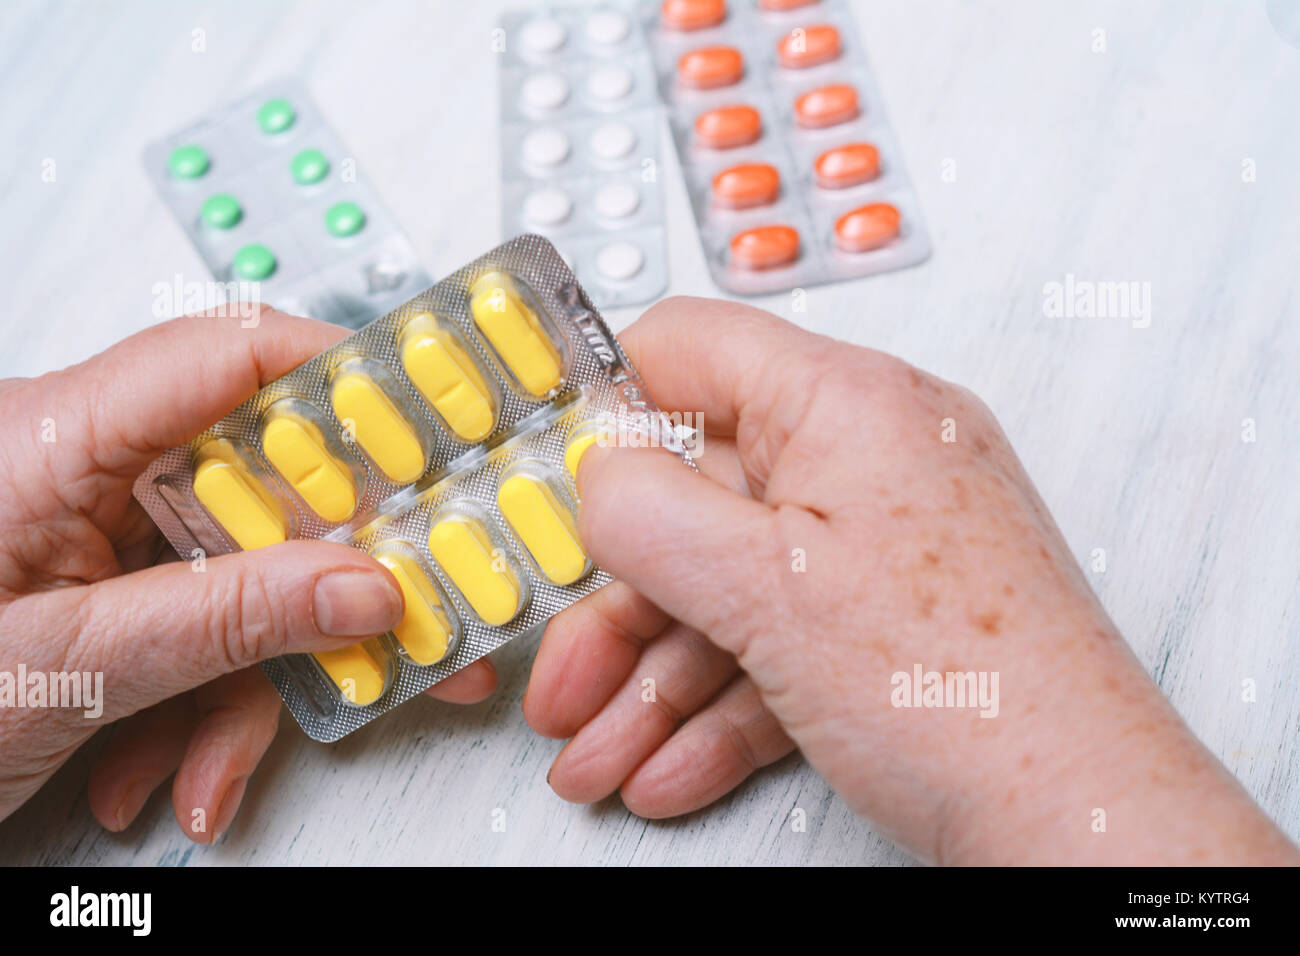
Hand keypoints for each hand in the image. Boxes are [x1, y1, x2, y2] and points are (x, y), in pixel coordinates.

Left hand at [0, 306, 495, 842]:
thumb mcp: (63, 672)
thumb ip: (224, 621)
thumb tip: (366, 587)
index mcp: (51, 435)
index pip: (230, 356)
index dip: (344, 380)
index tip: (438, 435)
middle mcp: (82, 465)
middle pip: (259, 486)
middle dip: (328, 586)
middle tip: (411, 640)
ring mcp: (93, 531)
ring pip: (239, 572)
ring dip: (248, 683)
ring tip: (211, 773)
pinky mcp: (101, 585)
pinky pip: (199, 619)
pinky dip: (202, 703)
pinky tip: (168, 770)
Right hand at [523, 297, 1297, 863]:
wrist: (1076, 817)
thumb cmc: (964, 694)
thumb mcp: (765, 586)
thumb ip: (651, 511)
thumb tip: (597, 474)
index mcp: (847, 404)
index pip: (694, 350)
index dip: (607, 404)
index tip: (542, 469)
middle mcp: (868, 460)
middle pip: (697, 502)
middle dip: (617, 609)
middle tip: (562, 676)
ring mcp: (879, 545)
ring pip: (729, 593)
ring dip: (652, 683)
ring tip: (600, 756)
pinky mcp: (886, 621)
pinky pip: (778, 646)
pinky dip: (718, 708)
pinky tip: (670, 767)